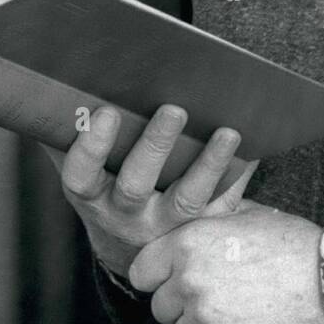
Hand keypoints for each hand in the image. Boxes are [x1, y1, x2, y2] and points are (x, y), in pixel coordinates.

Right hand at [46, 105, 257, 275]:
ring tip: (228, 131)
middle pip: (136, 184)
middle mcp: (125, 215)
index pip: (81, 175)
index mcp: (91, 195)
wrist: (132, 244)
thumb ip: (73, 132)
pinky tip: (256, 148)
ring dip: (209, 164)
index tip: (105, 111)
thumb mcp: (88, 167)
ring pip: (187, 200)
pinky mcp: (199, 229)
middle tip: (173, 108)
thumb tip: (67, 78)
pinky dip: (240, 177)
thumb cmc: (107, 184)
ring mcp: (164, 227)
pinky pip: (223, 205)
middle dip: (155, 145)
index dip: (90, 147)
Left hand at [129, 201, 323, 323]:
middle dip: (184, 305)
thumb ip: (210, 217)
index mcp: (188, 242)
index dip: (158, 277)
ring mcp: (203, 316)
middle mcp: (188, 279)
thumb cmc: (292, 243)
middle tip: (220, 296)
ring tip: (240, 312)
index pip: (141, 272)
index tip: (176, 280)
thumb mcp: (248, 214)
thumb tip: (194, 210)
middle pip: (161, 307)